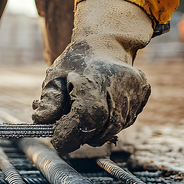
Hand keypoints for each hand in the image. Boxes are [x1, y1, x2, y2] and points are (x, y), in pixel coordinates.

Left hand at [32, 0, 153, 152]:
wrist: (106, 43)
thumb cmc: (77, 61)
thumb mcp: (56, 76)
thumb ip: (50, 100)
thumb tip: (41, 121)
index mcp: (94, 87)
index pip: (82, 123)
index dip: (68, 136)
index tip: (57, 141)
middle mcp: (118, 92)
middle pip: (100, 131)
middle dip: (81, 137)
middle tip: (68, 132)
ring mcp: (133, 94)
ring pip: (114, 129)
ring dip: (97, 132)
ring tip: (85, 119)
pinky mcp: (142, 95)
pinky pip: (126, 121)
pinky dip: (111, 123)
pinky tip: (103, 110)